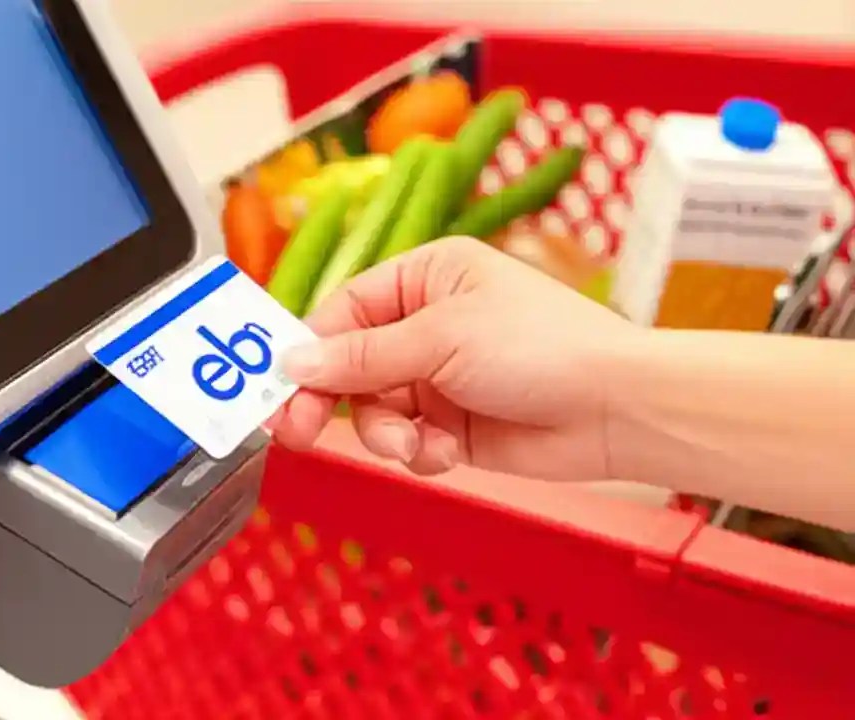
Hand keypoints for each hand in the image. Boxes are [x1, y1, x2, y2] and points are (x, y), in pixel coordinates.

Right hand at [272, 236, 639, 480]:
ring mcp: (440, 378)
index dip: (309, 350)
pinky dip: (420, 452)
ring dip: (386, 433)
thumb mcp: (441, 339)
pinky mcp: (454, 426)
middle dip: (330, 401)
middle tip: (294, 432)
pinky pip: (408, 442)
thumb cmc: (542, 346)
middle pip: (349, 365)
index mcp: (426, 277)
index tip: (278, 386)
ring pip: (374, 411)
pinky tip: (446, 452)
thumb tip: (291, 362)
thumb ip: (361, 357)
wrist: (617, 409)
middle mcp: (428, 324)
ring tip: (413, 445)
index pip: (344, 311)